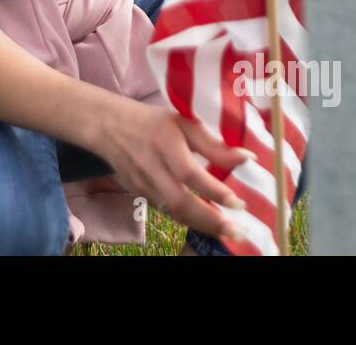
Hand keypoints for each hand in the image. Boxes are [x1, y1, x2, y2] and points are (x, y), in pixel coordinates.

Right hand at [93, 97, 253, 239]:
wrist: (107, 126)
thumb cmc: (151, 122)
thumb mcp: (183, 123)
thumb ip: (214, 144)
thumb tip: (248, 158)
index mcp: (165, 144)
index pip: (190, 174)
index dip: (215, 191)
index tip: (240, 204)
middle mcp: (153, 168)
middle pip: (181, 203)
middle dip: (211, 222)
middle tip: (238, 233)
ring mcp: (143, 184)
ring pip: (174, 213)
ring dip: (203, 225)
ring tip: (229, 231)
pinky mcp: (140, 194)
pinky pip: (167, 211)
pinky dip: (189, 219)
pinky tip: (208, 221)